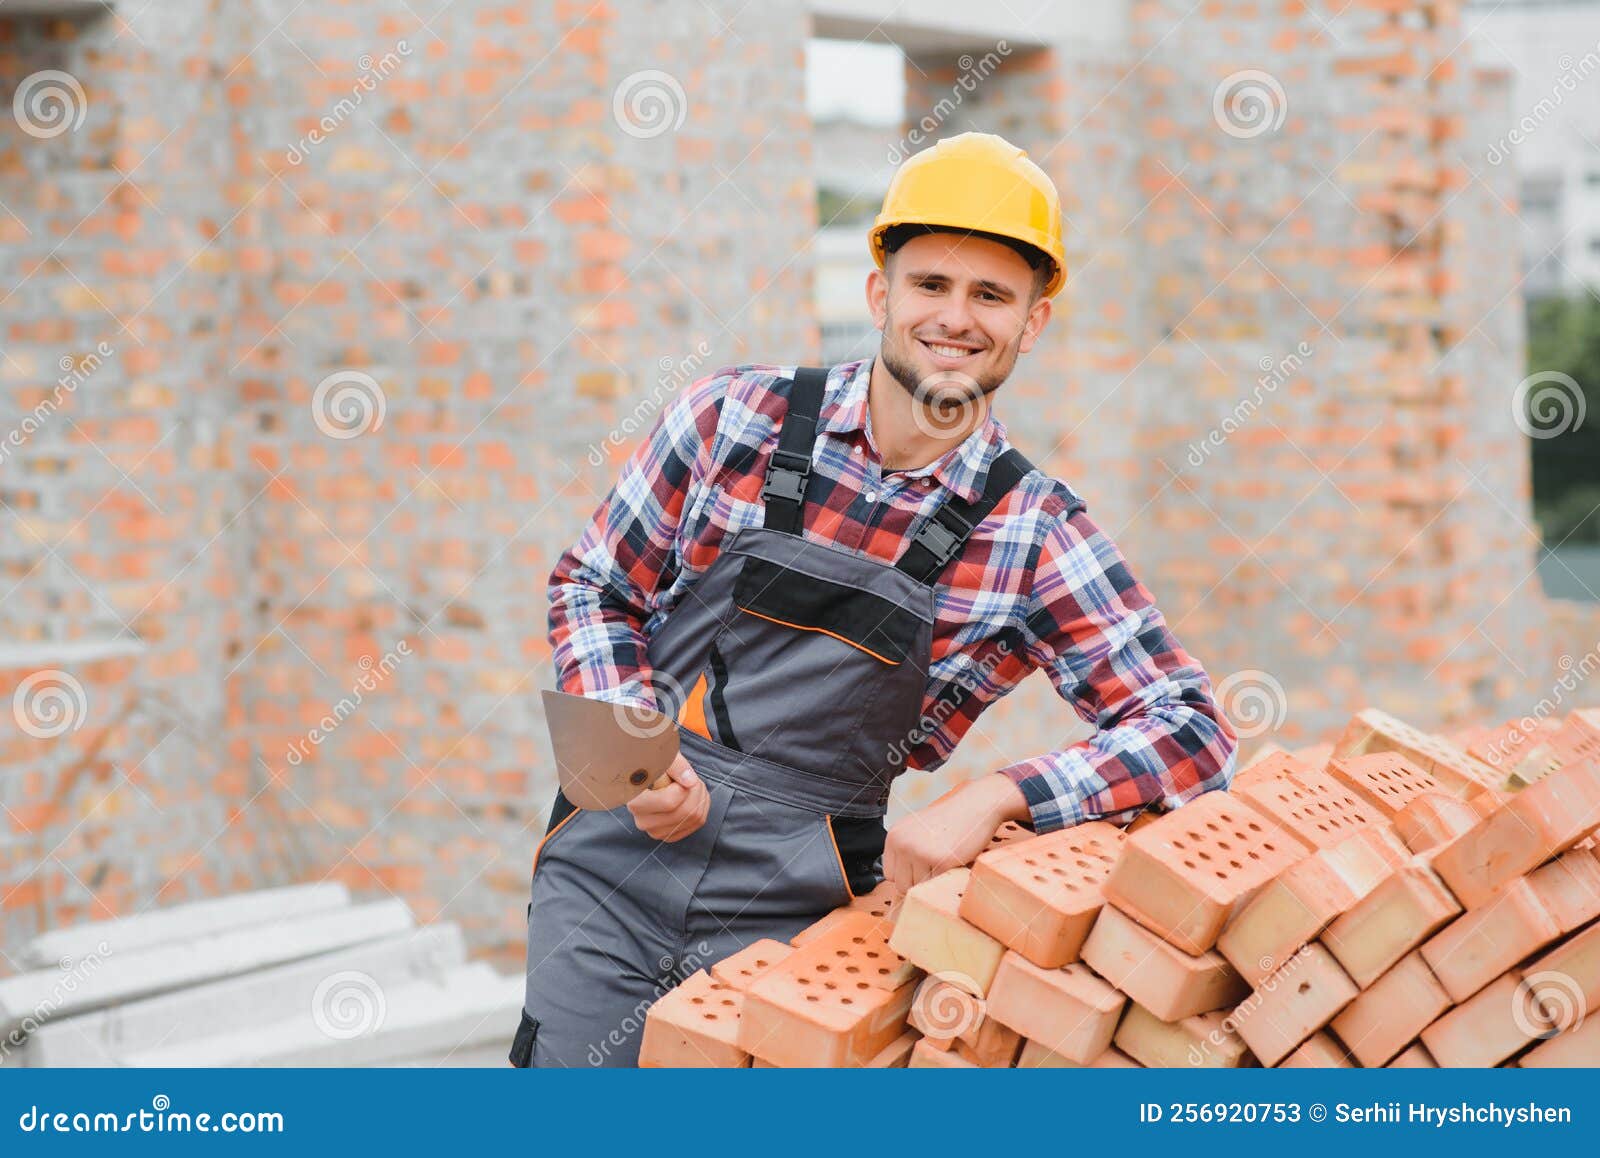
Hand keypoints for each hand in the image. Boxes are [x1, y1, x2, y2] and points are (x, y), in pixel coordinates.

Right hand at [626, 753, 708, 841]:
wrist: (651, 776)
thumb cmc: (655, 765)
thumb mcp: (662, 757)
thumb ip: (676, 765)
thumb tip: (690, 782)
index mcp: (635, 801)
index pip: (669, 802)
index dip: (682, 786)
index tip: (679, 775)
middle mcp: (643, 822)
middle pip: (685, 812)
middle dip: (696, 790)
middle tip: (691, 778)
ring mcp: (656, 832)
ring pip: (694, 818)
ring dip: (700, 797)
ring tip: (691, 784)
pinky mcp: (669, 835)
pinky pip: (697, 823)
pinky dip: (701, 807)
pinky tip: (693, 796)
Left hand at [882, 773, 1029, 893]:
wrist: (976, 804)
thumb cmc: (950, 818)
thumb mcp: (917, 829)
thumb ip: (905, 850)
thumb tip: (899, 883)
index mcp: (894, 835)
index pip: (889, 874)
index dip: (906, 874)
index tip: (921, 866)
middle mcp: (902, 844)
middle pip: (901, 884)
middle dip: (919, 880)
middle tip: (935, 862)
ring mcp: (920, 852)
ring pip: (919, 888)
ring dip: (934, 878)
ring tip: (945, 857)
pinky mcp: (941, 861)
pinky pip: (938, 884)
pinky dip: (947, 875)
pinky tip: (953, 857)